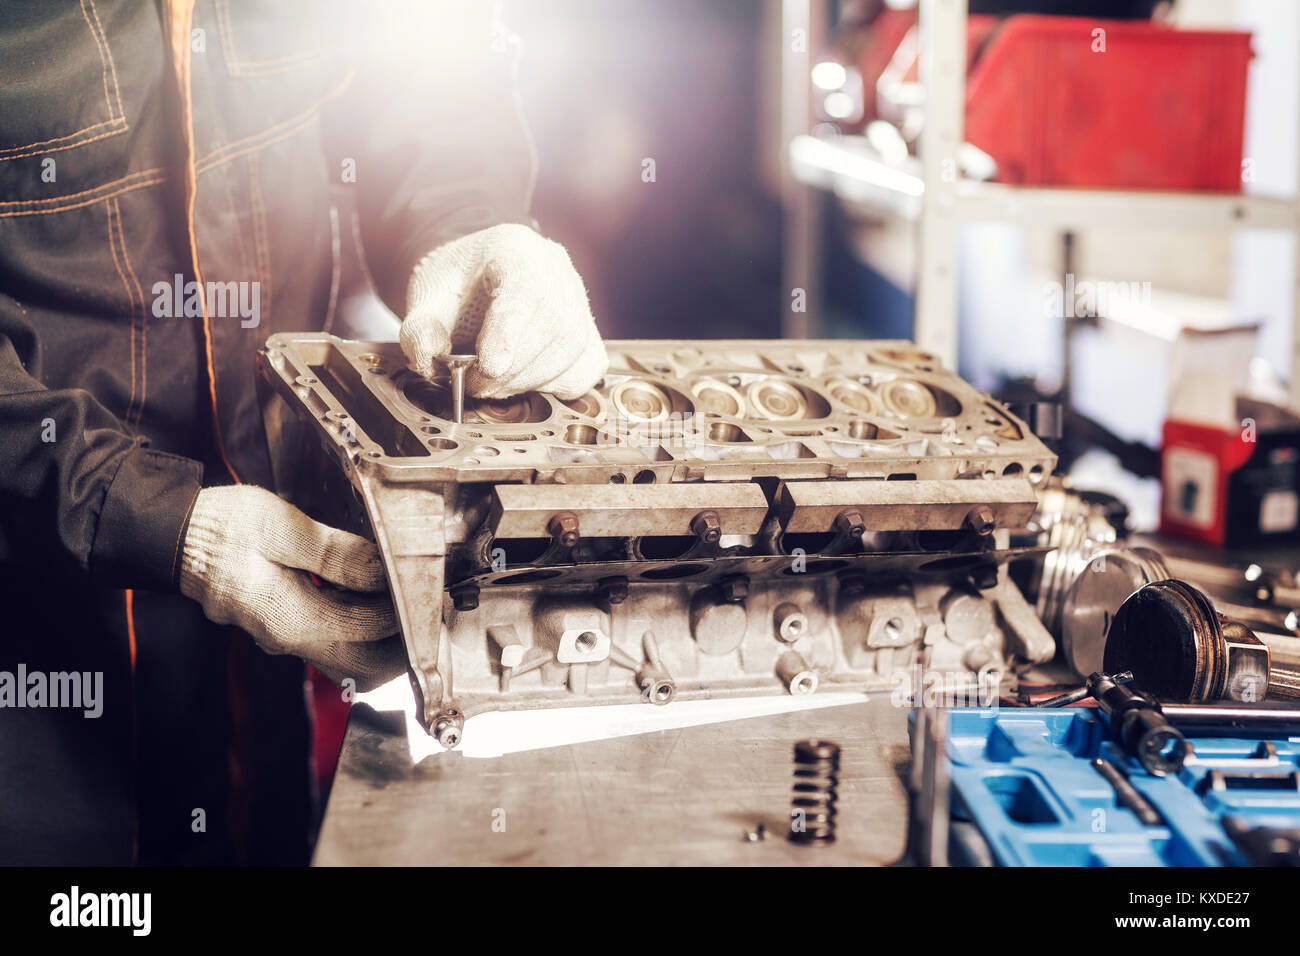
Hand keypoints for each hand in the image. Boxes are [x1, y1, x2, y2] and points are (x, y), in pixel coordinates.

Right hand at [179, 485, 403, 690]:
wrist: (176, 537)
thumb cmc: (220, 529)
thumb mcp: (279, 527)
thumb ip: (335, 552)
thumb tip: (381, 570)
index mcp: (290, 619)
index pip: (370, 632)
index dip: (404, 611)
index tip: (425, 588)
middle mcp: (289, 638)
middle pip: (365, 666)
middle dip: (401, 644)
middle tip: (425, 606)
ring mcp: (286, 636)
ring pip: (350, 656)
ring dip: (383, 636)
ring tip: (404, 595)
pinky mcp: (284, 625)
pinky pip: (333, 639)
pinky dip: (360, 624)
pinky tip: (370, 590)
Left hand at [400, 223, 607, 398]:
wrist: (476, 276)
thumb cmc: (456, 283)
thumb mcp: (426, 296)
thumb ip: (421, 328)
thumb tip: (432, 360)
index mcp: (514, 248)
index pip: (526, 288)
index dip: (510, 331)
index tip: (490, 367)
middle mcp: (556, 269)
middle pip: (553, 324)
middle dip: (514, 368)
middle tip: (476, 386)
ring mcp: (577, 299)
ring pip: (572, 349)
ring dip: (530, 380)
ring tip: (494, 386)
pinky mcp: (587, 330)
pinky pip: (585, 366)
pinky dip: (556, 384)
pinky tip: (525, 382)